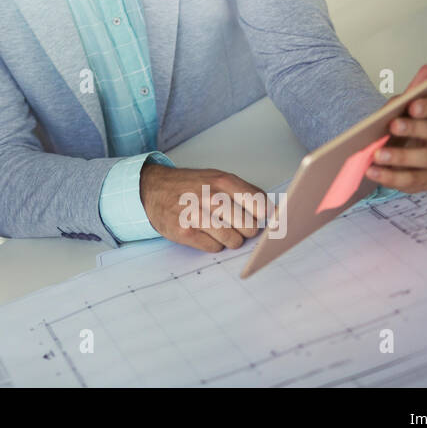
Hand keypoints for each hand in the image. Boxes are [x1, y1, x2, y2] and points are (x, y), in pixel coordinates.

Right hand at [139, 164, 265, 251]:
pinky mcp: (184, 231)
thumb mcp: (217, 178)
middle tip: (235, 226)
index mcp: (223, 181)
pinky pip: (214, 248)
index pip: (261, 206)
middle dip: (246, 231)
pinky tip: (202, 232)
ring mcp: (196, 214)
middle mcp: (211, 196)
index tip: (259, 219)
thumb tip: (272, 214)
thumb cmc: (191, 186)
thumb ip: (244, 193)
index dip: (263, 217)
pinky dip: (212, 244)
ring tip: (218, 229)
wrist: (153, 188)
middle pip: (250, 228)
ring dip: (229, 240)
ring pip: (233, 241)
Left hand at [366, 64, 426, 191]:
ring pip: (425, 159)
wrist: (396, 156)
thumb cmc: (402, 131)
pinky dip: (391, 177)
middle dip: (414, 129)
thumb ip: (411, 93)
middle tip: (392, 126)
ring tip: (378, 154)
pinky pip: (412, 180)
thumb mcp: (401, 111)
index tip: (412, 105)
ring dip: (400, 157)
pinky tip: (374, 171)